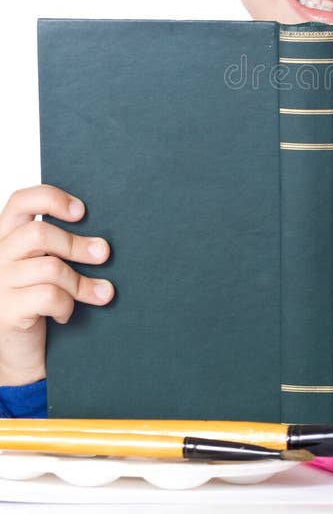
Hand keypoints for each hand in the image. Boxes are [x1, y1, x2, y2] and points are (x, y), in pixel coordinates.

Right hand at [0, 185, 113, 385]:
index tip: (81, 211)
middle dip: (77, 244)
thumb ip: (59, 246)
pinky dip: (67, 305)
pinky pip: (49, 296)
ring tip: (101, 293)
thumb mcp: (47, 267)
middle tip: (103, 253)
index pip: (21, 201)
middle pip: (39, 234)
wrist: (20, 355)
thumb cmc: (40, 303)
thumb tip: (101, 236)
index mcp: (6, 238)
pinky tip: (66, 314)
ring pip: (50, 267)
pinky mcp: (6, 310)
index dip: (52, 199)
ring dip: (82, 282)